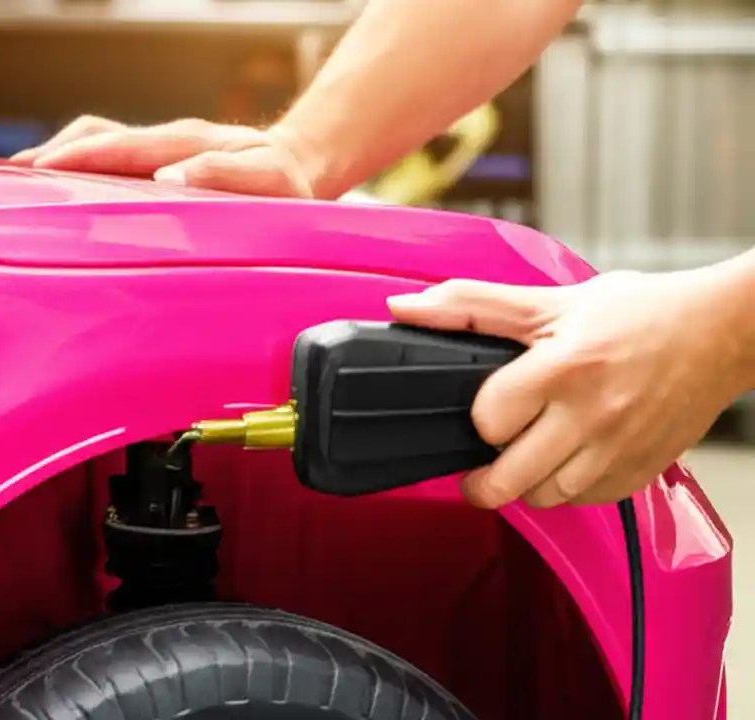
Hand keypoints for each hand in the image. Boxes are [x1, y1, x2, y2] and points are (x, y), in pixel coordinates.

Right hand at [9, 116, 320, 198]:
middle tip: (1, 185)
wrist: (302, 165)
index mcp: (183, 143)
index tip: (34, 172)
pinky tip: (54, 196)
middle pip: (91, 138)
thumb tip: (171, 179)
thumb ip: (226, 178)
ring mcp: (157, 150)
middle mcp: (164, 141)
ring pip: (93, 146)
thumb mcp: (271, 183)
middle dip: (46, 159)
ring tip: (13, 191)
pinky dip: (73, 171)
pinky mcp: (155, 163)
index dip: (72, 159)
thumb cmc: (287, 183)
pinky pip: (105, 161)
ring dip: (54, 164)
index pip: (114, 147)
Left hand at [387, 267, 754, 508]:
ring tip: (526, 456)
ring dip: (525, 484)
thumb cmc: (634, 313)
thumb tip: (403, 309)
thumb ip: (469, 307)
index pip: (489, 419)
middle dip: (482, 478)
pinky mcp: (641, 473)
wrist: (721, 332)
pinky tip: (566, 460)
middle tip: (478, 464)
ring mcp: (619, 450)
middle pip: (509, 481)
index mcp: (563, 367)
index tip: (484, 410)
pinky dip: (567, 490)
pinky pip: (585, 503)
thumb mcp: (548, 300)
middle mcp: (592, 415)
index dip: (479, 416)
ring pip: (545, 499)